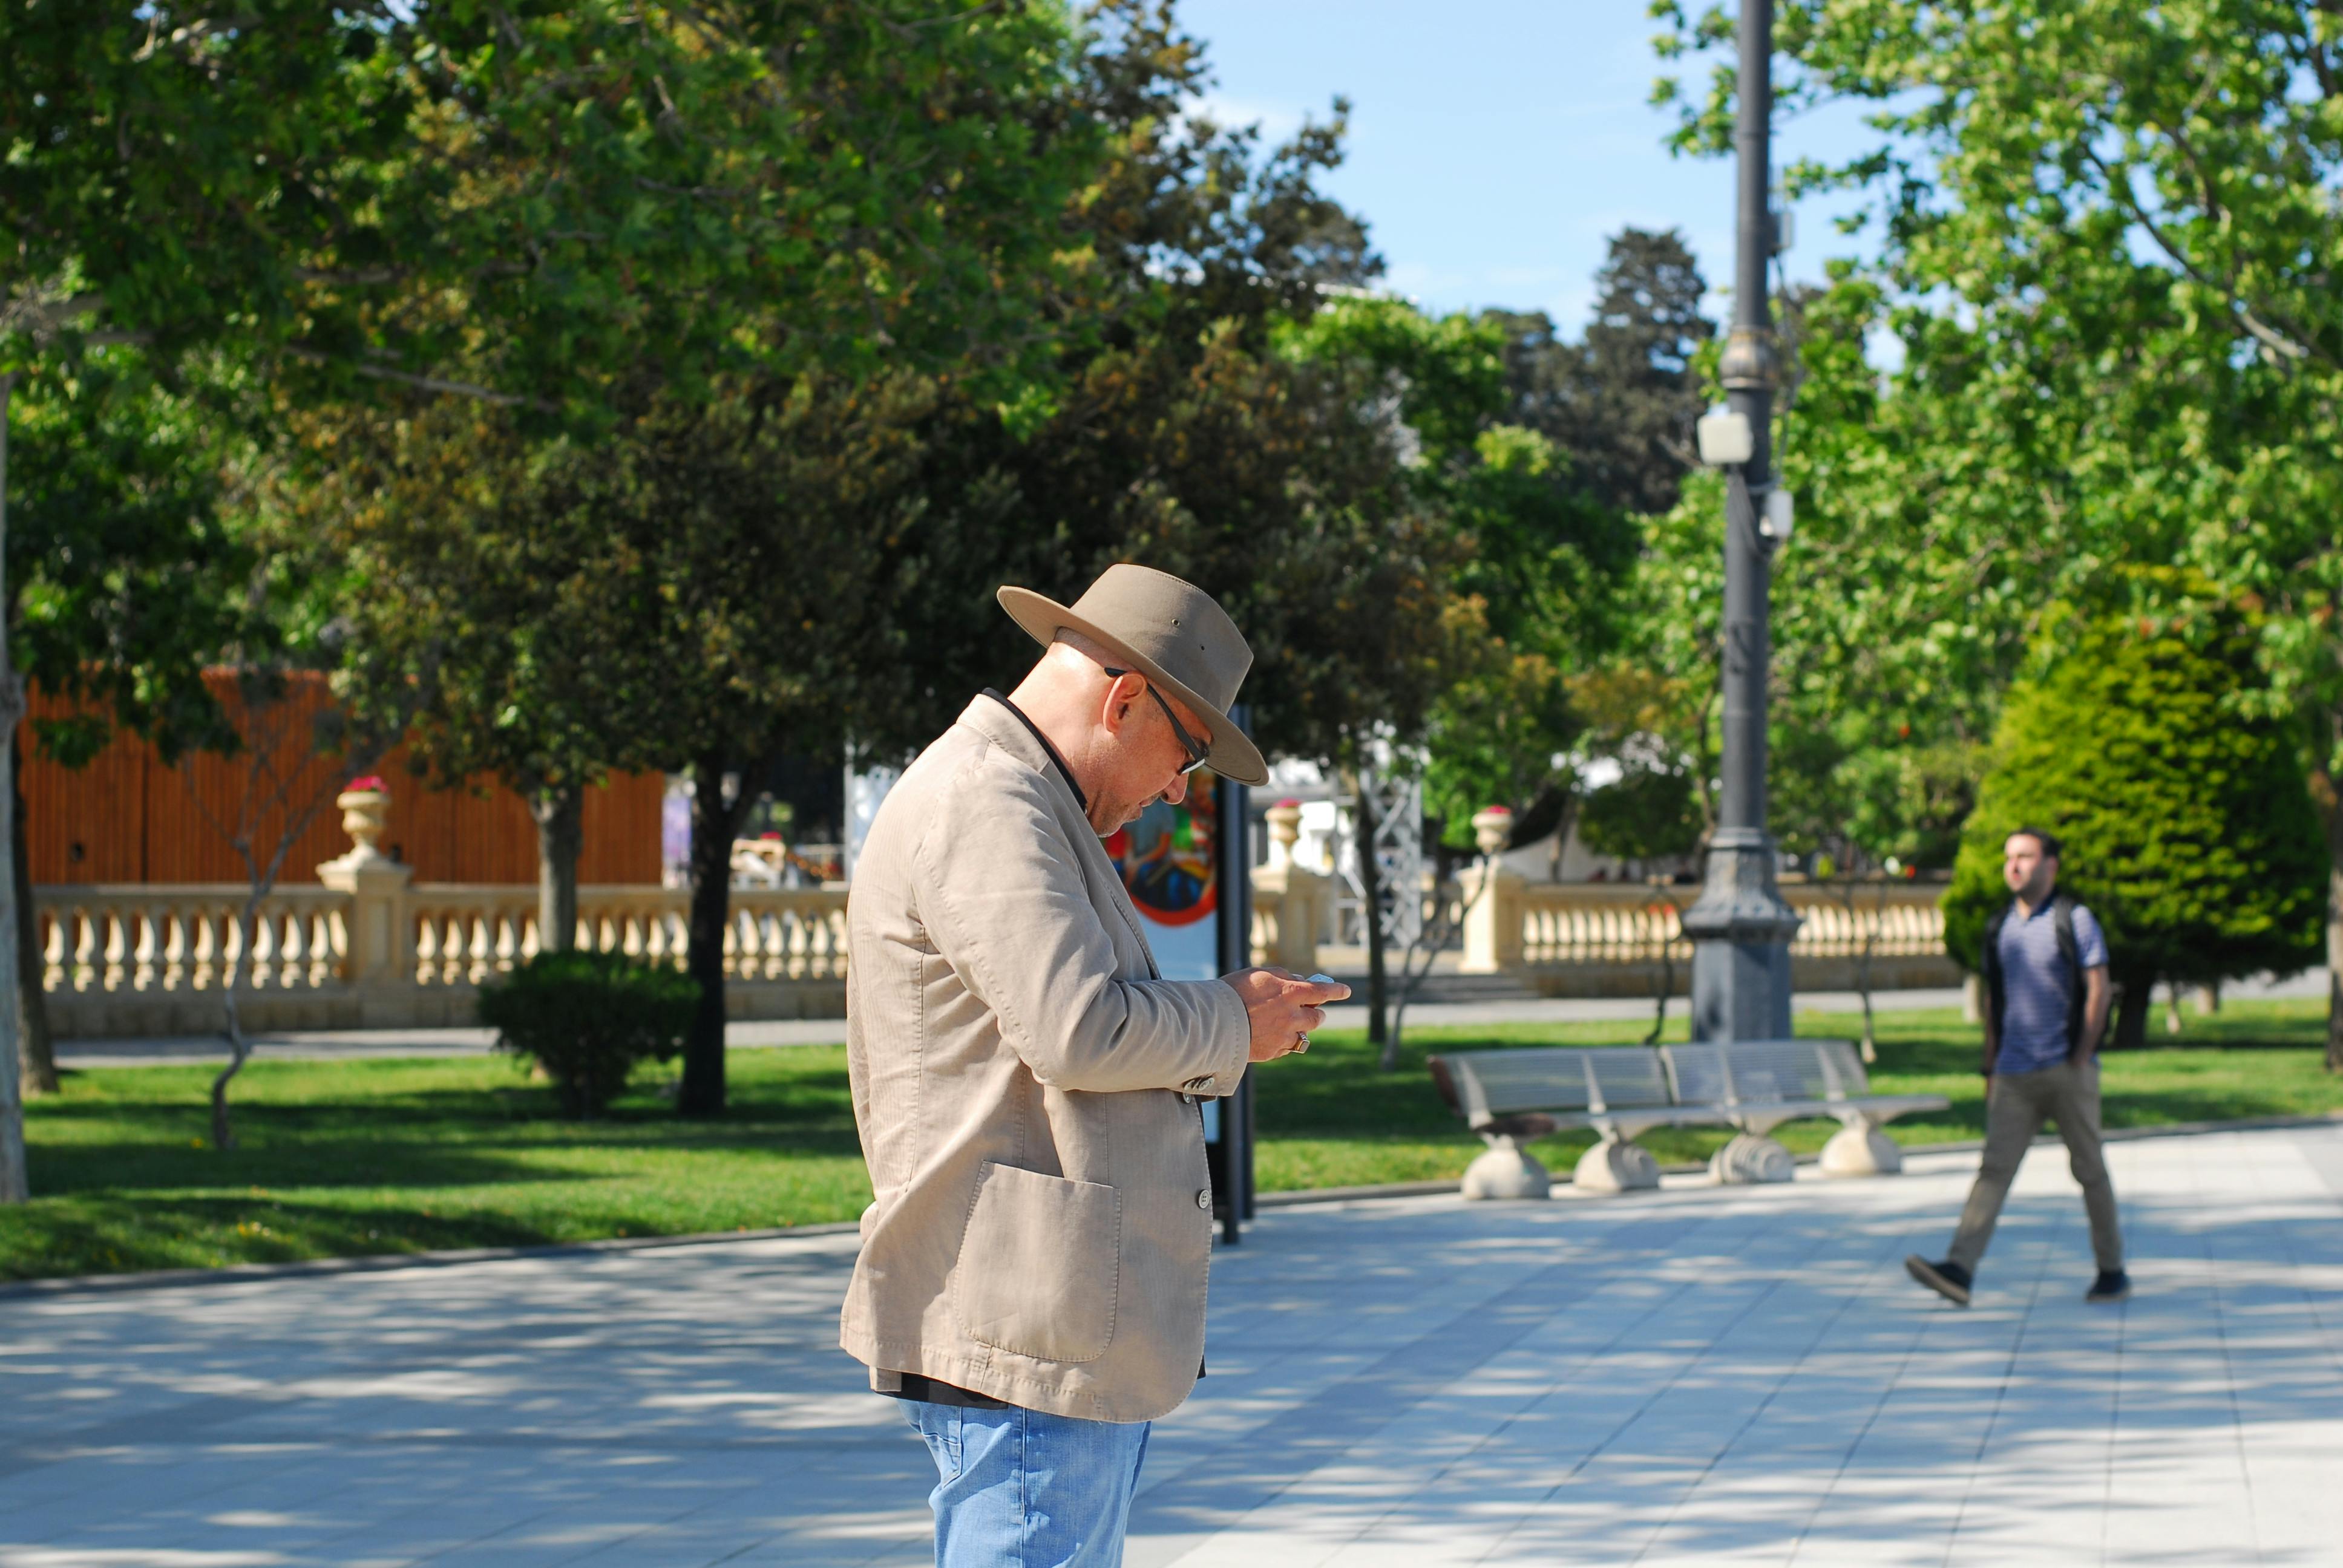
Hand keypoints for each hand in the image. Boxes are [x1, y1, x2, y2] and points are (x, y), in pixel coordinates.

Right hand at [1220, 967, 1350, 1062]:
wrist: (1213, 1022)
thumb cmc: (1233, 992)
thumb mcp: (1259, 974)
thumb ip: (1282, 976)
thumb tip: (1298, 981)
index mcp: (1291, 993)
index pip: (1322, 991)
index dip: (1336, 991)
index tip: (1346, 991)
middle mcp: (1292, 1016)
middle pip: (1317, 1019)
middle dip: (1317, 1014)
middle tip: (1312, 1011)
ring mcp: (1283, 1037)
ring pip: (1303, 1036)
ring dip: (1299, 1029)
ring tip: (1284, 1024)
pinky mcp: (1272, 1052)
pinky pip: (1285, 1048)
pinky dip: (1283, 1042)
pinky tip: (1268, 1036)